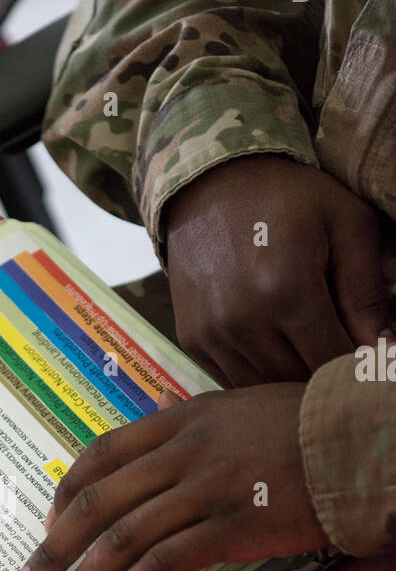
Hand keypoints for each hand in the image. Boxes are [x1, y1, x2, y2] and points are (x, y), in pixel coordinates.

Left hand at [9, 384, 327, 570]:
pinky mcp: (231, 527)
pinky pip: (165, 563)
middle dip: (53, 548)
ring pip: (122, 537)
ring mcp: (204, 489)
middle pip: (96, 502)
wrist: (359, 437)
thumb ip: (192, 434)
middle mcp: (182, 452)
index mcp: (180, 419)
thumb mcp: (238, 411)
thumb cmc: (306, 427)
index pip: (100, 454)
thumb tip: (157, 461)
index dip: (64, 493)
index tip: (47, 525)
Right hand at [165, 156, 388, 385]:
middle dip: (321, 374)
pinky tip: (272, 346)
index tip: (366, 356)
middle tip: (337, 349)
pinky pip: (231, 380)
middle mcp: (242, 321)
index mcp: (286, 292)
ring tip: (305, 348)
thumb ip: (366, 292)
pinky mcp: (192, 339)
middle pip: (296, 381)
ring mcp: (212, 334)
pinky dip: (257, 374)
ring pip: (263, 387)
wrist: (210, 183)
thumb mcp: (345, 224)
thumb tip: (382, 351)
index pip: (332, 361)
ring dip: (288, 377)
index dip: (354, 366)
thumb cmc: (287, 196)